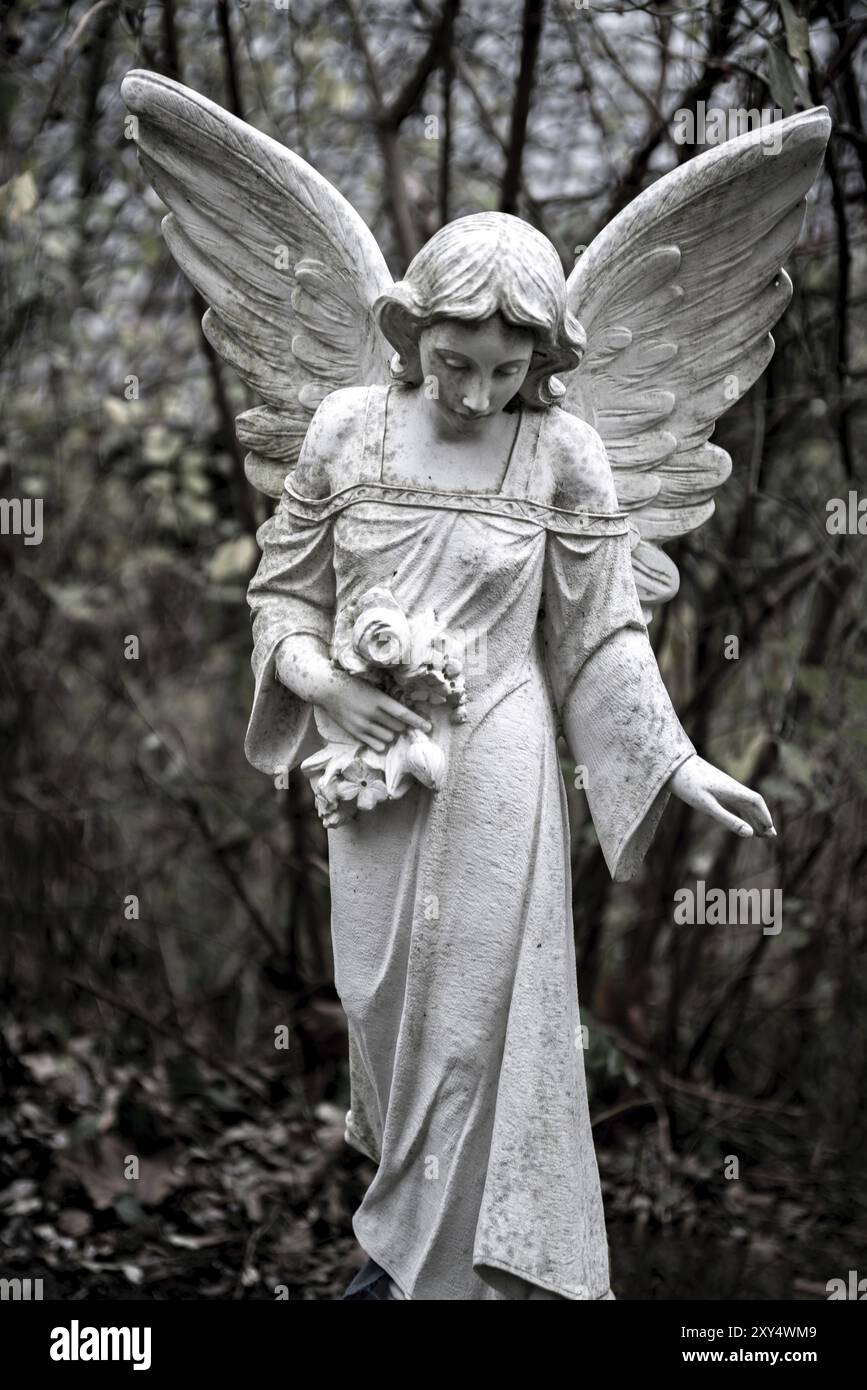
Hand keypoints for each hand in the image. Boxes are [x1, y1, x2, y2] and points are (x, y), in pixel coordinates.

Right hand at [317, 672, 432, 752]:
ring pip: (389, 738)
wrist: (328, 689)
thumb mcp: (373, 688)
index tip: (428, 727)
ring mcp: (363, 725)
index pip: (403, 714)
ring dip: (391, 734)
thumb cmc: (353, 685)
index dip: (417, 721)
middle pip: (398, 728)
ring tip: (384, 726)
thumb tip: (403, 713)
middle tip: (399, 722)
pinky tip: (379, 735)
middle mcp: (372, 714)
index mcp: (378, 699)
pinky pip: (376, 745)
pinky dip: (381, 742)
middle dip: (402, 726)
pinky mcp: (355, 733)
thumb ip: (387, 700)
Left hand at [668, 754, 775, 838]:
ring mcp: (725, 785)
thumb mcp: (707, 806)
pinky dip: (743, 811)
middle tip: (771, 836)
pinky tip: (742, 819)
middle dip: (763, 819)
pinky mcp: (718, 786)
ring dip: (754, 816)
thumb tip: (750, 833)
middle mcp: (732, 786)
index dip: (765, 816)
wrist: (673, 764)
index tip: (771, 831)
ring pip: (745, 802)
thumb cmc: (688, 785)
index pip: (756, 802)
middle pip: (754, 803)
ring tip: (760, 832)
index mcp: (732, 790)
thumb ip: (728, 819)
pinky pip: (736, 800)